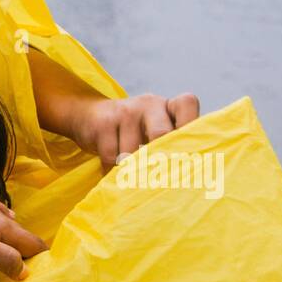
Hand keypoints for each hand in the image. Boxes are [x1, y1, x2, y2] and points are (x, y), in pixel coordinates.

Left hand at [0, 193, 46, 280]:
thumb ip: (7, 260)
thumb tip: (25, 270)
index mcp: (5, 226)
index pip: (32, 242)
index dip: (40, 256)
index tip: (45, 267)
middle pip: (19, 232)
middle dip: (25, 246)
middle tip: (25, 263)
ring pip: (5, 220)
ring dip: (12, 233)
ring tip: (13, 245)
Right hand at [71, 93, 200, 169]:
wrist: (92, 117)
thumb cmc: (135, 131)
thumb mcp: (157, 128)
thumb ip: (173, 142)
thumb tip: (186, 172)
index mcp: (168, 105)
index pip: (187, 104)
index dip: (189, 127)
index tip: (184, 152)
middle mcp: (149, 103)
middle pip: (160, 133)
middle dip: (159, 159)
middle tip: (157, 178)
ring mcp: (125, 112)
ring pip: (132, 151)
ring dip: (132, 170)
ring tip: (133, 176)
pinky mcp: (104, 123)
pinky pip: (111, 156)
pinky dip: (113, 170)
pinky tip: (114, 173)